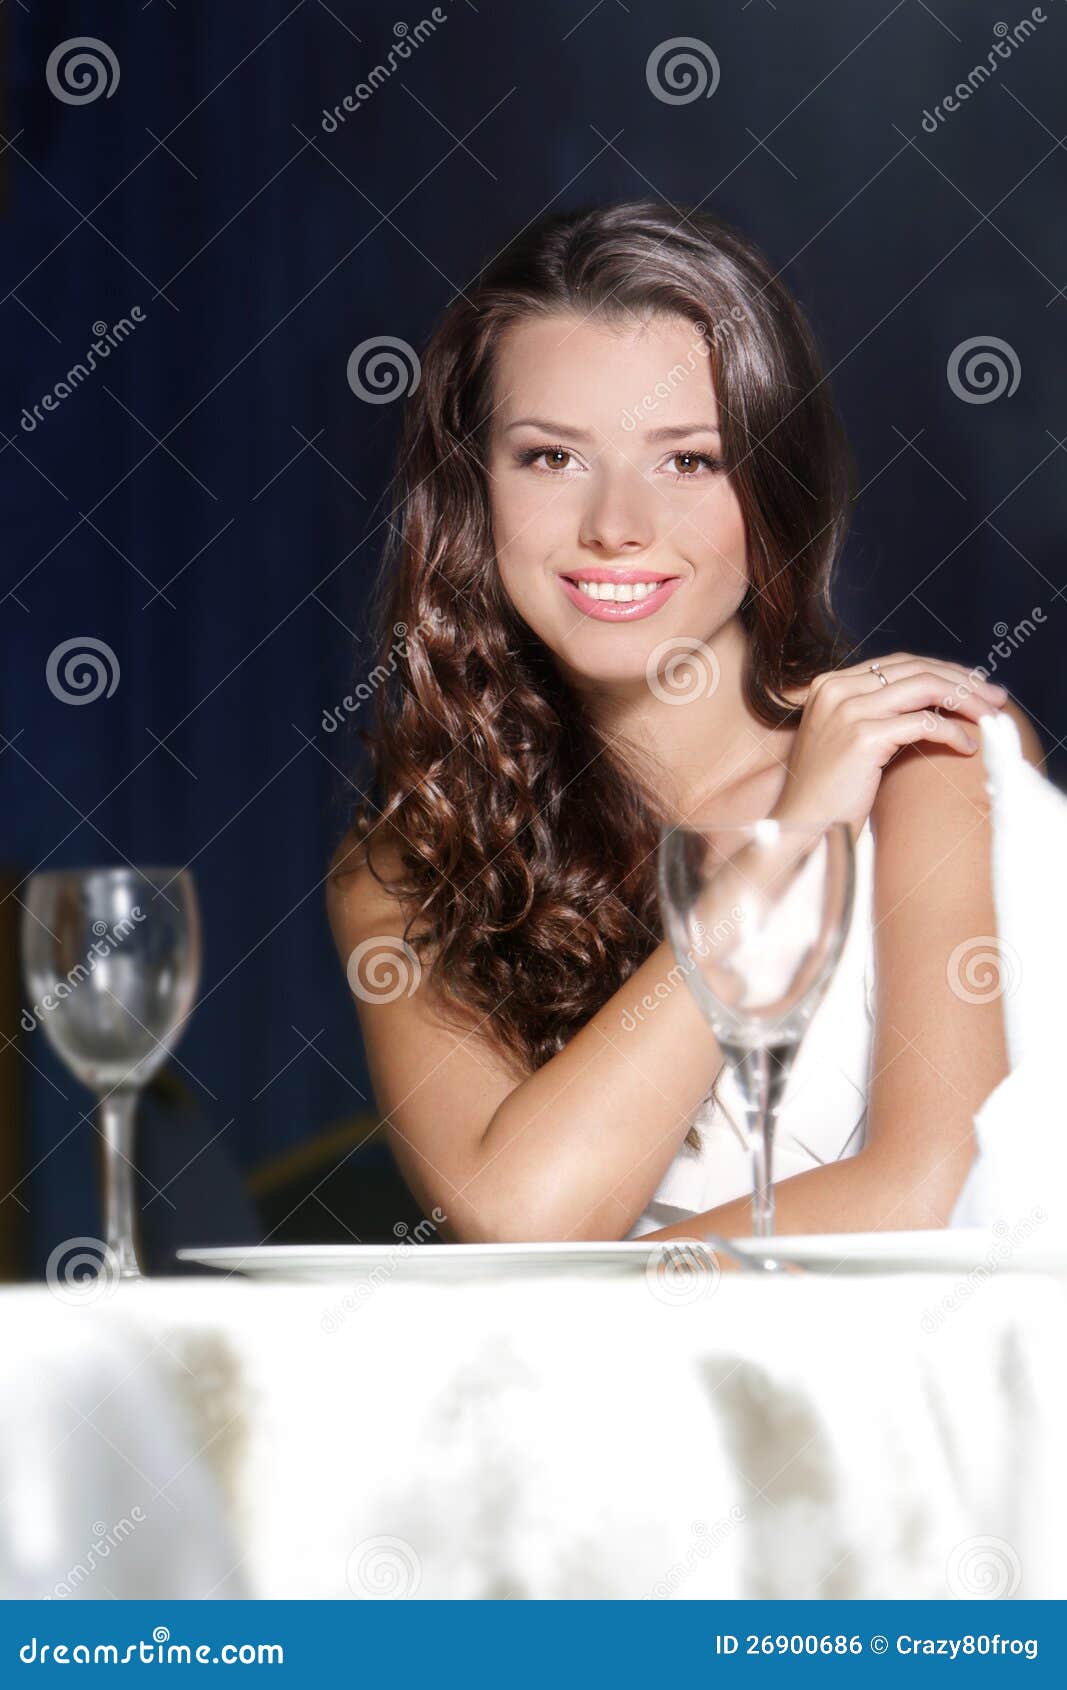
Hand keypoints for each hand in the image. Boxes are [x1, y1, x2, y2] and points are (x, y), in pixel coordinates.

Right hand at [773, 653, 1007, 835]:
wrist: (801, 827)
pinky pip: (923, 724)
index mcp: (830, 684)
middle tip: (996, 698)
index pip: (900, 663)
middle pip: (916, 670)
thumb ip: (875, 714)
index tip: (975, 686)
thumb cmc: (828, 793)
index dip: (944, 671)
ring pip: (925, 688)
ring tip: (991, 717)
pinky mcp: (861, 737)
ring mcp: (847, 711)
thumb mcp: (846, 740)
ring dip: (967, 700)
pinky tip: (967, 747)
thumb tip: (930, 704)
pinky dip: (952, 732)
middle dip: (964, 681)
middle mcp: (836, 689)